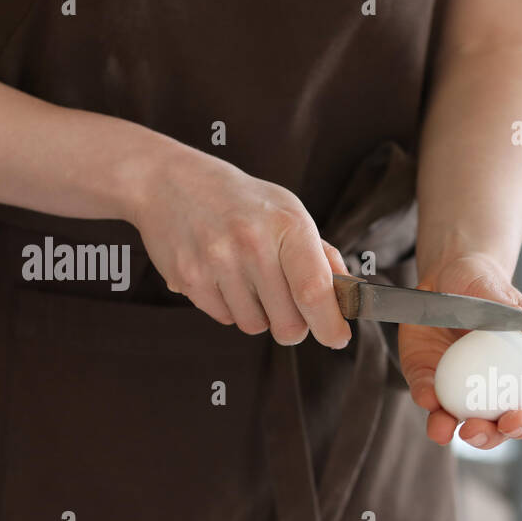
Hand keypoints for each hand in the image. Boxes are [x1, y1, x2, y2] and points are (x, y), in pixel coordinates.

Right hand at [128, 145, 350, 346]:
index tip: (338, 338)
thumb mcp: (290, 214)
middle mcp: (251, 244)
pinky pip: (225, 319)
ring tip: (248, 278)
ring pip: (255, 326)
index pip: (315, 291)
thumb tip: (351, 298)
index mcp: (287, 225)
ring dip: (259, 314)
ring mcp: (216, 262)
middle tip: (289, 306)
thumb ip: (323, 258)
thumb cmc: (242, 202)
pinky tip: (223, 276)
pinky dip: (230, 307)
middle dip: (295, 325)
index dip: (330, 324)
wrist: (170, 182)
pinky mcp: (189, 279)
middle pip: (288, 323)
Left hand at [401, 253, 521, 447]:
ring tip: (441, 428)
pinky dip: (426, 400)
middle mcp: (493, 388)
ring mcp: (458, 388)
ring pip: (457, 421)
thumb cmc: (481, 284)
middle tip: (472, 431)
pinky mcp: (428, 381)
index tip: (511, 422)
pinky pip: (427, 396)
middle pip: (497, 427)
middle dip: (488, 438)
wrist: (444, 277)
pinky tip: (426, 397)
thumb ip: (515, 313)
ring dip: (450, 430)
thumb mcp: (496, 293)